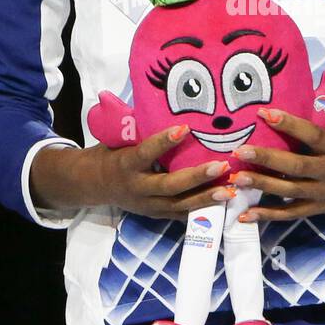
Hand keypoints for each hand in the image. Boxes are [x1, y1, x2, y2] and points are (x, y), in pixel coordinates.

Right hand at [90, 123, 240, 219]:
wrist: (95, 184)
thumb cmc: (113, 154)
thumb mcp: (121, 141)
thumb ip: (143, 132)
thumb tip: (169, 108)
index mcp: (127, 164)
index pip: (146, 153)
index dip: (164, 142)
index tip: (185, 128)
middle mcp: (138, 188)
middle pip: (170, 185)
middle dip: (196, 177)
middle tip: (221, 166)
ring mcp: (148, 205)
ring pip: (179, 205)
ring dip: (206, 198)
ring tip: (229, 190)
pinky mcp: (156, 215)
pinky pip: (181, 215)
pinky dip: (202, 211)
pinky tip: (222, 203)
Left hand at [229, 107, 324, 222]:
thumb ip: (317, 119)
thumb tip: (287, 97)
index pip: (311, 134)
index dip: (288, 124)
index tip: (264, 113)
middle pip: (296, 166)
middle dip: (267, 159)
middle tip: (240, 151)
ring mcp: (324, 192)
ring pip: (290, 190)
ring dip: (262, 185)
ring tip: (236, 179)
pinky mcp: (318, 208)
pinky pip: (291, 213)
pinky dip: (268, 215)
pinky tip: (245, 215)